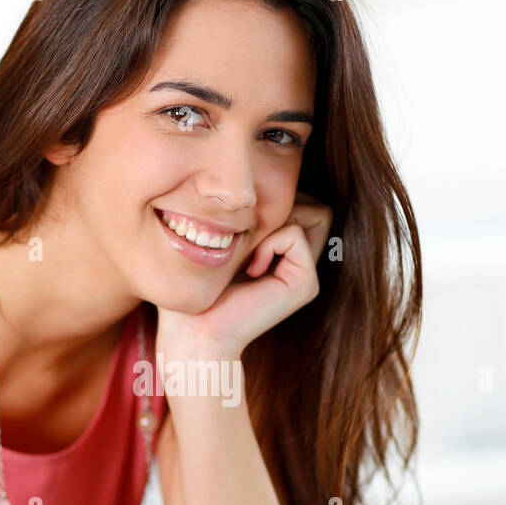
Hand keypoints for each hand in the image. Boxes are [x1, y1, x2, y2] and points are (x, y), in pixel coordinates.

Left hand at [156, 192, 331, 360]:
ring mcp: (307, 273)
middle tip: (247, 241)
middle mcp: (300, 261)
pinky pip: (294, 232)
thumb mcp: (223, 238)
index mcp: (283, 251)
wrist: (194, 332)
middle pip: (312, 200)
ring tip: (249, 255)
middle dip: (279, 208)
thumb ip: (248, 212)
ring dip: (275, 222)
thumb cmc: (196, 287)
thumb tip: (264, 172)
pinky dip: (268, 242)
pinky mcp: (306, 283)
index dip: (272, 201)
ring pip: (312, 209)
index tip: (239, 232)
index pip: (300, 197)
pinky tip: (251, 270)